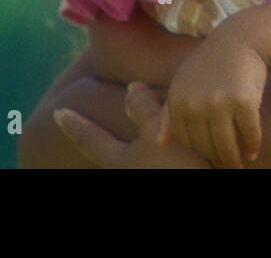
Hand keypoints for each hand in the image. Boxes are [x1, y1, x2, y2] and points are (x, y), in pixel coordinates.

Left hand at [54, 82, 210, 168]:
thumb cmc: (178, 167)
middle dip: (99, 138)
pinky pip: (162, 160)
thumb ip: (144, 111)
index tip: (58, 113)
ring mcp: (150, 174)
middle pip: (109, 152)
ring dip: (134, 144)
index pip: (91, 138)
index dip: (75, 124)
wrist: (211, 182)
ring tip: (135, 129)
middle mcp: (129, 171)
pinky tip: (173, 143)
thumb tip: (131, 88)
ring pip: (136, 155)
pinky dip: (164, 149)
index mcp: (120, 161)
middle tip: (82, 125)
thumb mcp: (157, 133)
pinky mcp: (173, 174)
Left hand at [159, 35, 268, 168]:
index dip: (199, 151)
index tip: (209, 156)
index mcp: (177, 100)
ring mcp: (219, 103)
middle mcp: (195, 103)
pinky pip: (249, 133)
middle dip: (216, 158)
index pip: (185, 140)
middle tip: (226, 165)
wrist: (242, 39)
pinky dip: (252, 145)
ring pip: (226, 144)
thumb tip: (160, 143)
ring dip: (234, 158)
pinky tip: (253, 151)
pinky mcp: (244, 101)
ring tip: (239, 164)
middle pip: (205, 145)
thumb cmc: (211, 64)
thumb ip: (169, 113)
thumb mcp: (184, 83)